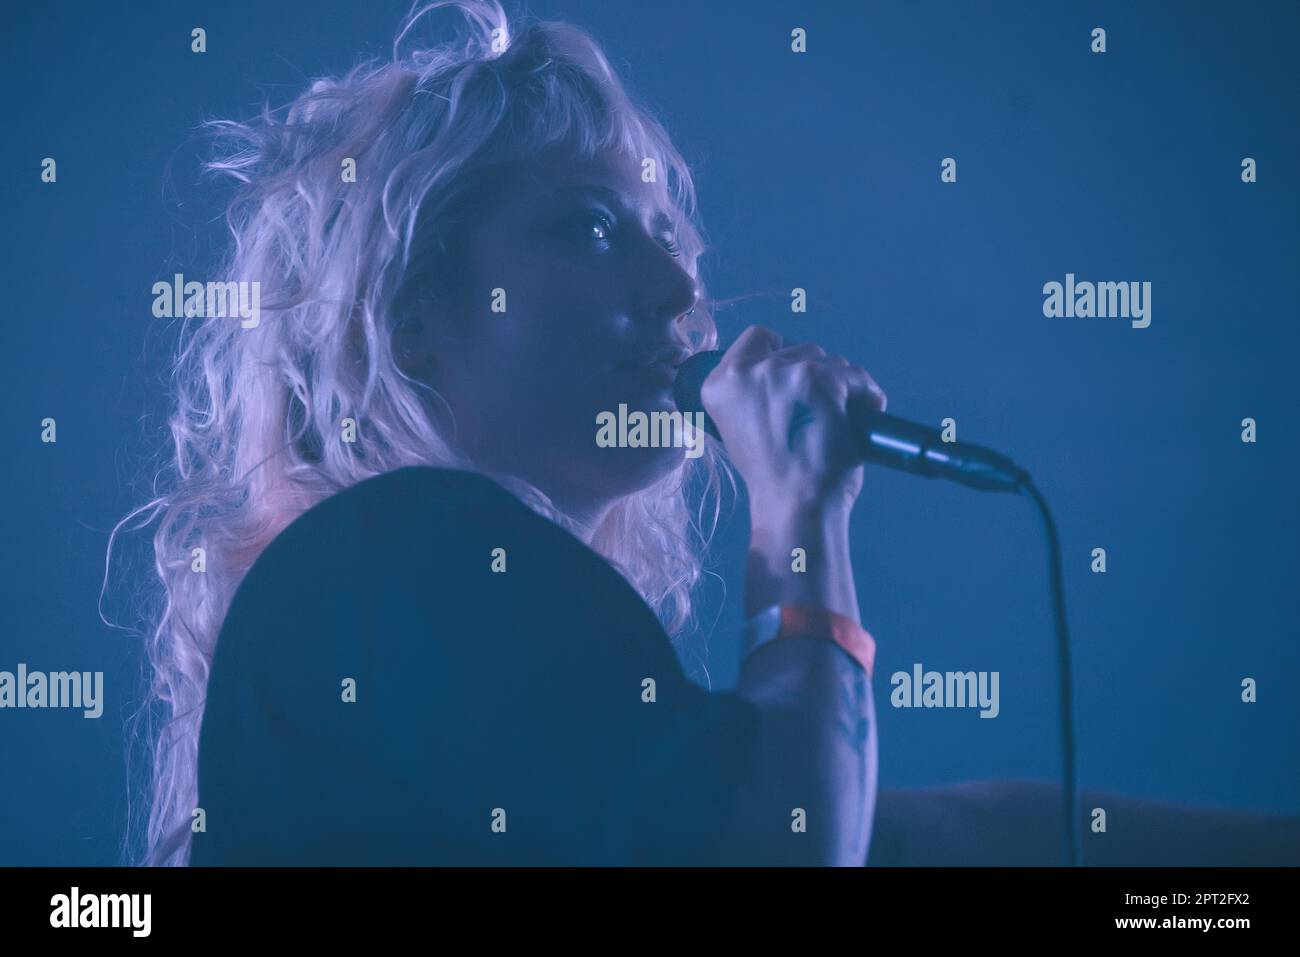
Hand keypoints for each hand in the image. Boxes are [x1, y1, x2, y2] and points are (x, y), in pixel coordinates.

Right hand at [699, 325, 886, 518]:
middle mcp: (744, 372)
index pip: (758, 338)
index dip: (785, 356)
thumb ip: (756, 395)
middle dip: (819, 376)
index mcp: (719, 384)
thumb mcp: (744, 428)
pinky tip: (863, 418)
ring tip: (843, 422)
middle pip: (800, 349)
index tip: (800, 383)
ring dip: (844, 386)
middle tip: (823, 414)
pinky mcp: (815, 380)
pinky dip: (866, 396)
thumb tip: (790, 377)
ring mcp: (781, 373)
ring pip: (830, 361)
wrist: (794, 507)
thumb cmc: (776, 479)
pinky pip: (854, 376)